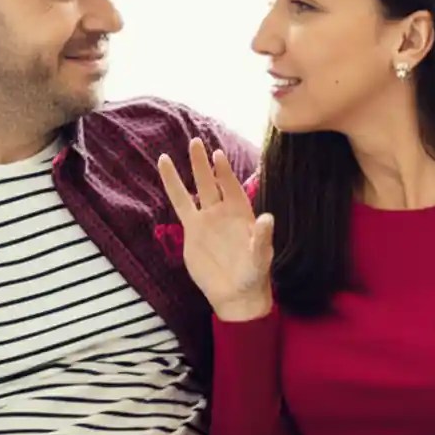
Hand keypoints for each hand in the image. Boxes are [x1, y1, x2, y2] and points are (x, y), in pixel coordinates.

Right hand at [158, 139, 274, 321]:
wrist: (236, 294)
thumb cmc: (254, 274)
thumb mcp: (261, 256)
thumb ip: (262, 238)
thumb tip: (268, 218)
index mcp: (242, 213)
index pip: (232, 187)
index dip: (225, 172)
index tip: (217, 155)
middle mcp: (224, 212)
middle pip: (212, 182)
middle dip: (204, 163)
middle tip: (196, 141)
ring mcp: (207, 220)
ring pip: (195, 189)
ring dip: (189, 171)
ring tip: (175, 152)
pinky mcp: (192, 230)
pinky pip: (181, 205)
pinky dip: (173, 188)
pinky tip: (166, 170)